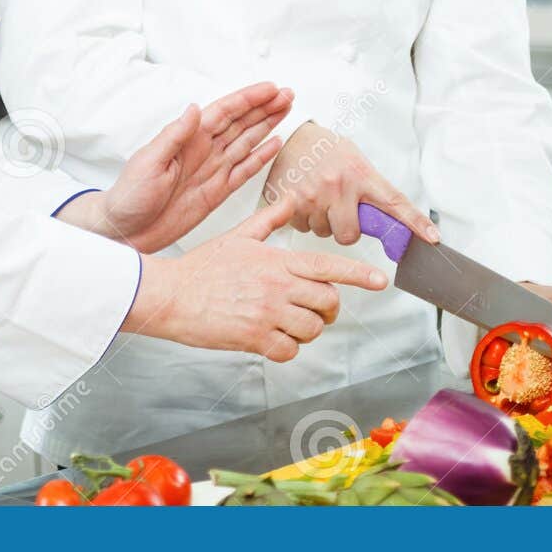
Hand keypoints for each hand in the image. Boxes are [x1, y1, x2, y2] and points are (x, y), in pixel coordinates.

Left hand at [59, 82, 290, 252]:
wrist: (126, 230)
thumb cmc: (129, 195)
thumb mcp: (149, 162)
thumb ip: (174, 136)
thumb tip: (194, 109)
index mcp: (188, 140)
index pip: (224, 111)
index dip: (248, 99)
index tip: (270, 88)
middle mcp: (203, 151)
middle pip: (241, 122)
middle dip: (265, 107)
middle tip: (288, 94)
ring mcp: (212, 170)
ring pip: (247, 142)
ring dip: (266, 126)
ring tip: (286, 110)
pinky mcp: (216, 192)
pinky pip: (244, 171)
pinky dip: (261, 158)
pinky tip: (274, 145)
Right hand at [124, 200, 389, 361]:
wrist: (171, 294)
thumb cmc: (202, 266)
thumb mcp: (239, 236)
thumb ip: (270, 219)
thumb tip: (290, 200)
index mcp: (277, 260)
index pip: (328, 266)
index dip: (358, 274)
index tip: (380, 280)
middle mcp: (277, 286)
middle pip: (327, 302)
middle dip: (327, 309)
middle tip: (315, 310)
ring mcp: (267, 313)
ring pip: (312, 329)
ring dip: (307, 330)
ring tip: (289, 324)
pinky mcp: (255, 338)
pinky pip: (289, 351)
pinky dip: (286, 348)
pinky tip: (272, 338)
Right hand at [260, 122, 438, 246]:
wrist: (289, 135)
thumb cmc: (325, 148)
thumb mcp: (354, 160)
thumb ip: (368, 187)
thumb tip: (388, 217)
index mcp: (360, 174)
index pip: (394, 202)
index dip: (416, 223)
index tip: (433, 239)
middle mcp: (338, 186)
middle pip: (350, 234)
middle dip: (346, 229)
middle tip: (339, 211)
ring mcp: (314, 196)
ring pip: (324, 232)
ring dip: (322, 221)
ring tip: (318, 196)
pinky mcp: (292, 203)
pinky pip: (303, 228)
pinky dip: (303, 218)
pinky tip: (303, 198)